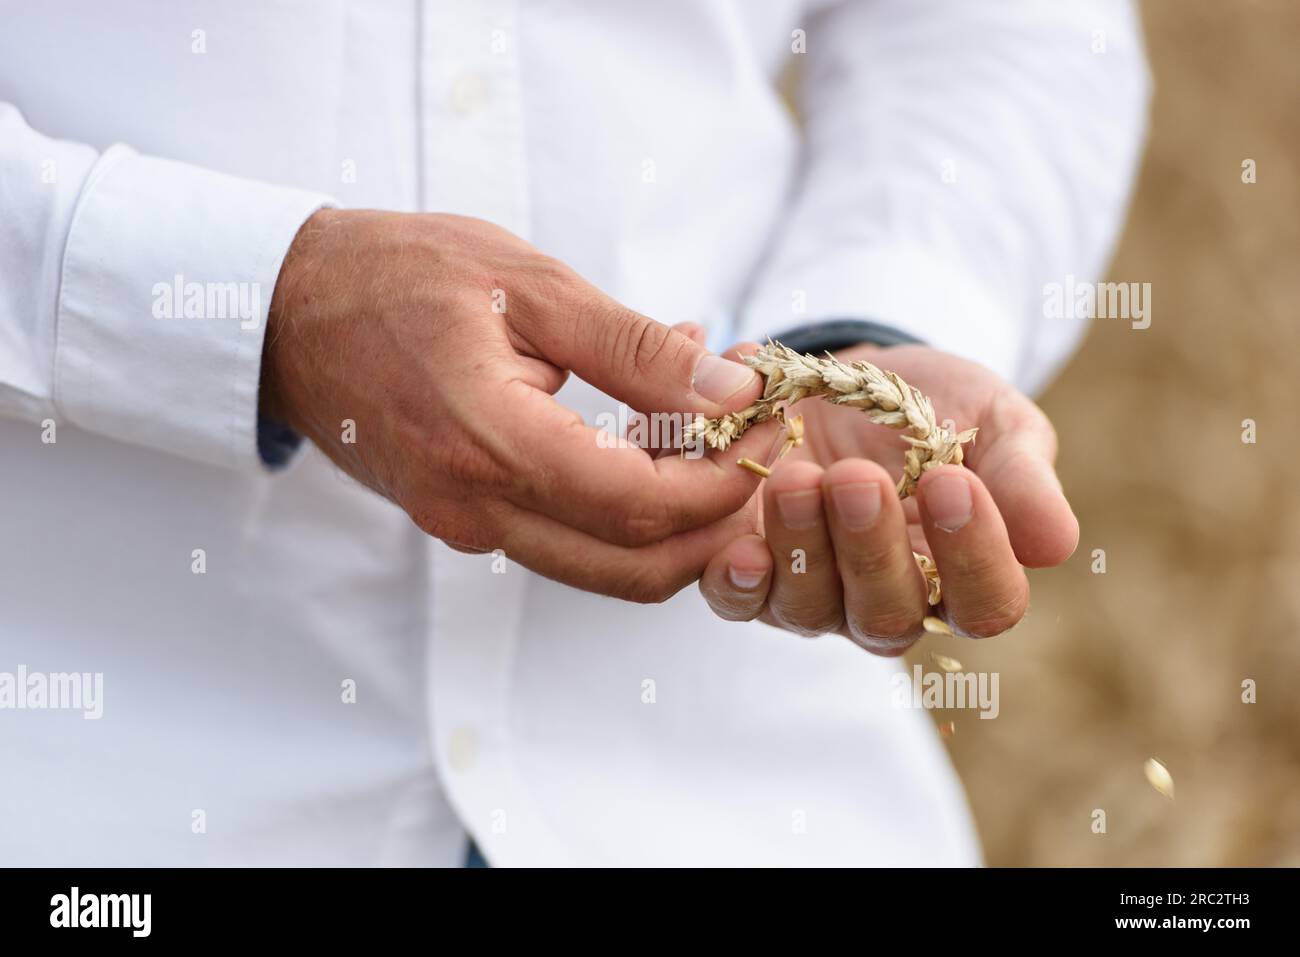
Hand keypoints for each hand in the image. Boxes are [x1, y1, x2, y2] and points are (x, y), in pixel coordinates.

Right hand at [261, 209, 776, 600]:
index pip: (640, 510)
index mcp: (490, 445)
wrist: (289, 309)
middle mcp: (475, 511)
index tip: (765, 432)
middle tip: (757, 454)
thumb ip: (636, 348)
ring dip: (676, 527)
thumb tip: (732, 390)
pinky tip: (650, 441)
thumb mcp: (530, 286)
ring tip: (713, 444)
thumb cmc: (398, 277)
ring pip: (605, 570)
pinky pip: (567, 543)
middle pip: (634, 571)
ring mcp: (465, 527)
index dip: (721, 484)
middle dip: (714, 526)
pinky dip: (626, 513)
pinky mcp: (464, 522)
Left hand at [696, 341, 1078, 652]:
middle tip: (858, 477)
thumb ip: (1021, 474)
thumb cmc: (935, 406)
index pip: (986, 603)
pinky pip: (740, 602)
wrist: (843, 376)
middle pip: (888, 618)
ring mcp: (813, 596)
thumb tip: (1056, 544)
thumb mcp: (990, 419)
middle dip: (872, 550)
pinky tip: (741, 547)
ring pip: (810, 610)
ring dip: (802, 550)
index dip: (974, 556)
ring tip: (796, 479)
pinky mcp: (748, 575)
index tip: (951, 481)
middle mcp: (888, 602)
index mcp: (964, 577)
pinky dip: (738, 582)